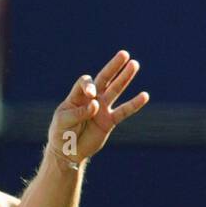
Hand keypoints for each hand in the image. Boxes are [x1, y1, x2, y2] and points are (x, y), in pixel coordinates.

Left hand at [48, 50, 149, 166]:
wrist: (67, 152)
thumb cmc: (61, 133)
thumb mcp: (63, 121)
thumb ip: (79, 112)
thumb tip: (96, 104)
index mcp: (77, 96)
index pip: (85, 82)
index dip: (89, 86)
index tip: (91, 95)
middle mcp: (91, 99)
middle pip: (104, 79)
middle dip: (113, 67)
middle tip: (124, 54)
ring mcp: (102, 109)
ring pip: (115, 90)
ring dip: (125, 78)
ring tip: (135, 64)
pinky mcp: (109, 121)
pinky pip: (123, 111)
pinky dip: (134, 104)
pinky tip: (144, 96)